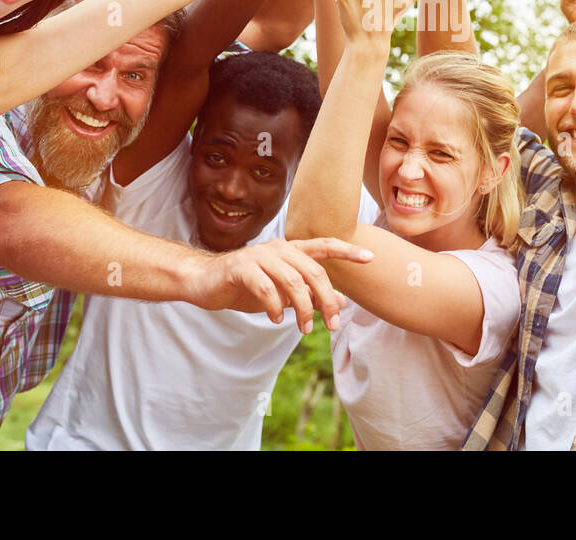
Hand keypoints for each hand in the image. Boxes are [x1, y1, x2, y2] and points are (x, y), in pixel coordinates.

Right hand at [194, 237, 372, 332]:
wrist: (205, 282)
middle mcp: (278, 249)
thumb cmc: (246, 286)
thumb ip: (309, 295)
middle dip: (326, 300)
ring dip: (303, 308)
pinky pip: (265, 287)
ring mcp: (258, 256)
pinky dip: (275, 306)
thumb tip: (342, 303)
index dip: (348, 251)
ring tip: (305, 329)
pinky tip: (276, 319)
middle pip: (313, 271)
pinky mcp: (240, 268)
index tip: (371, 257)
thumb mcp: (282, 293)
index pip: (324, 246)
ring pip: (292, 280)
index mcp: (290, 251)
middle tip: (332, 325)